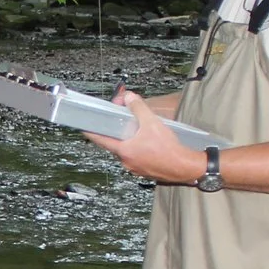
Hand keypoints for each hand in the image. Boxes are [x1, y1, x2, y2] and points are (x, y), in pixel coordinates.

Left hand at [87, 88, 209, 185]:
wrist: (186, 168)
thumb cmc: (169, 148)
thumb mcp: (152, 123)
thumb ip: (139, 108)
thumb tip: (129, 97)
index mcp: (123, 150)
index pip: (100, 140)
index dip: (90, 132)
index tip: (82, 126)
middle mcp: (126, 161)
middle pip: (114, 144)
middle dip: (115, 133)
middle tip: (119, 122)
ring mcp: (135, 168)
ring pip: (126, 151)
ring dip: (128, 141)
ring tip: (136, 130)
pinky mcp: (145, 171)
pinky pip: (136, 157)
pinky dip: (138, 148)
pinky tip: (147, 142)